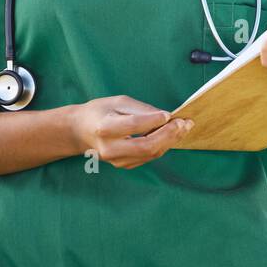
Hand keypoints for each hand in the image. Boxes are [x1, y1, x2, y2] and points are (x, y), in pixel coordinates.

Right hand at [69, 95, 193, 169]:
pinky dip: (163, 146)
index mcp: (104, 127)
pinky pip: (148, 156)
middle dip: (168, 135)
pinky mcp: (123, 165)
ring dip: (171, 140)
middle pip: (145, 146)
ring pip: (150, 153)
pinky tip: (172, 135)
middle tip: (184, 123)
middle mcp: (109, 148)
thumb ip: (142, 110)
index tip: (169, 115)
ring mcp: (116, 160)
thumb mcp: (118, 102)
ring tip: (184, 127)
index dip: (153, 121)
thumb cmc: (101, 112)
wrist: (81, 131)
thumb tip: (166, 116)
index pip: (132, 125)